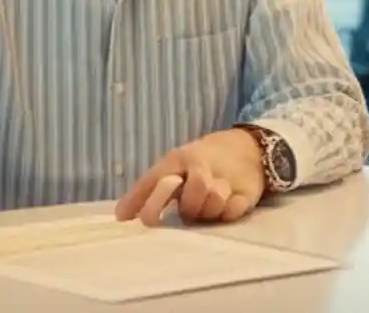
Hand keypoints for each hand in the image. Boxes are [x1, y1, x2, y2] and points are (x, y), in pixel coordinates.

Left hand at [115, 129, 264, 225]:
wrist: (247, 148)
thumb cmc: (199, 163)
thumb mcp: (174, 167)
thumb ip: (147, 190)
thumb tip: (121, 217)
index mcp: (178, 159)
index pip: (156, 178)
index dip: (142, 199)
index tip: (131, 220)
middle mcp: (202, 166)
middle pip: (193, 193)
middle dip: (188, 207)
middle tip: (186, 211)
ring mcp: (226, 178)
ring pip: (214, 201)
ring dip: (207, 211)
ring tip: (206, 208)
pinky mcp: (246, 193)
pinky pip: (231, 211)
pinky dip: (225, 214)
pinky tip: (224, 207)